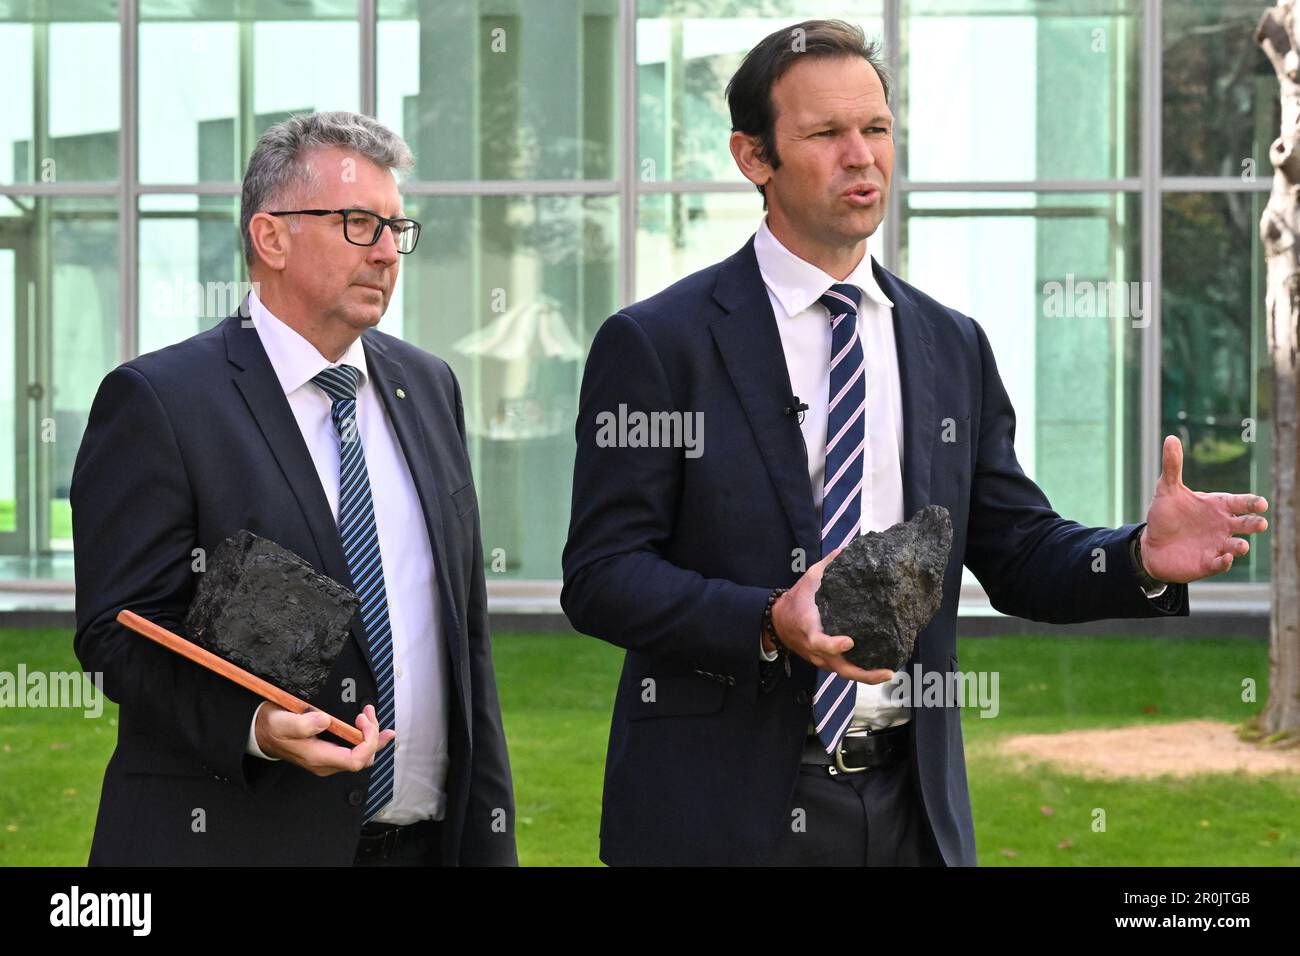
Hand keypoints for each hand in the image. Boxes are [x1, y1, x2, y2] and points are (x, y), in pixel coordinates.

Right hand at [255, 702, 394, 776]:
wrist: (261, 732)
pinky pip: (354, 751)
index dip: (368, 742)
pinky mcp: (328, 752)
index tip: (363, 720)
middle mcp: (326, 763)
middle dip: (373, 736)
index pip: (356, 760)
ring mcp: (328, 759)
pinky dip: (365, 738)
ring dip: (371, 736)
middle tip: (367, 713)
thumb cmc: (272, 727)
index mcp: (318, 758)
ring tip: (369, 714)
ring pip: (361, 756)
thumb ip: (303, 724)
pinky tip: (368, 726)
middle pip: (364, 759)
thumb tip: (325, 721)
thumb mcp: (283, 722)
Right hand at [769, 546, 894, 683]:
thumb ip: (829, 565)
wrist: (777, 623)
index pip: (819, 642)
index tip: (850, 641)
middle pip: (839, 667)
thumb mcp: (809, 578)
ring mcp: (820, 659)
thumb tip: (848, 549)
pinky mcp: (825, 662)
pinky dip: (861, 671)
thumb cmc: (796, 600)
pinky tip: (879, 668)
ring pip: (844, 673)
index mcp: (810, 628)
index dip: (833, 645)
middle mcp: (816, 649)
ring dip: (866, 676)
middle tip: (887, 671)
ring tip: (888, 672)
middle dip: (863, 674)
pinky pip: (844, 669)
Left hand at [1140, 435, 1268, 582]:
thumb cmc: (1165, 515)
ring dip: (1240, 546)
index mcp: (1217, 506)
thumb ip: (1173, 465)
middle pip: (1245, 524)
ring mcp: (1217, 545)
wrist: (1152, 544)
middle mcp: (1222, 526)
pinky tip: (1225, 558)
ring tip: (1241, 545)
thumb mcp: (1167, 489)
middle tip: (1260, 523)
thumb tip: (1170, 438)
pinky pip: (1220, 563)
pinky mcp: (1208, 563)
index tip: (1260, 504)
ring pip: (1236, 546)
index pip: (1240, 503)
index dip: (1251, 503)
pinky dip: (1224, 562)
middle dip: (1254, 524)